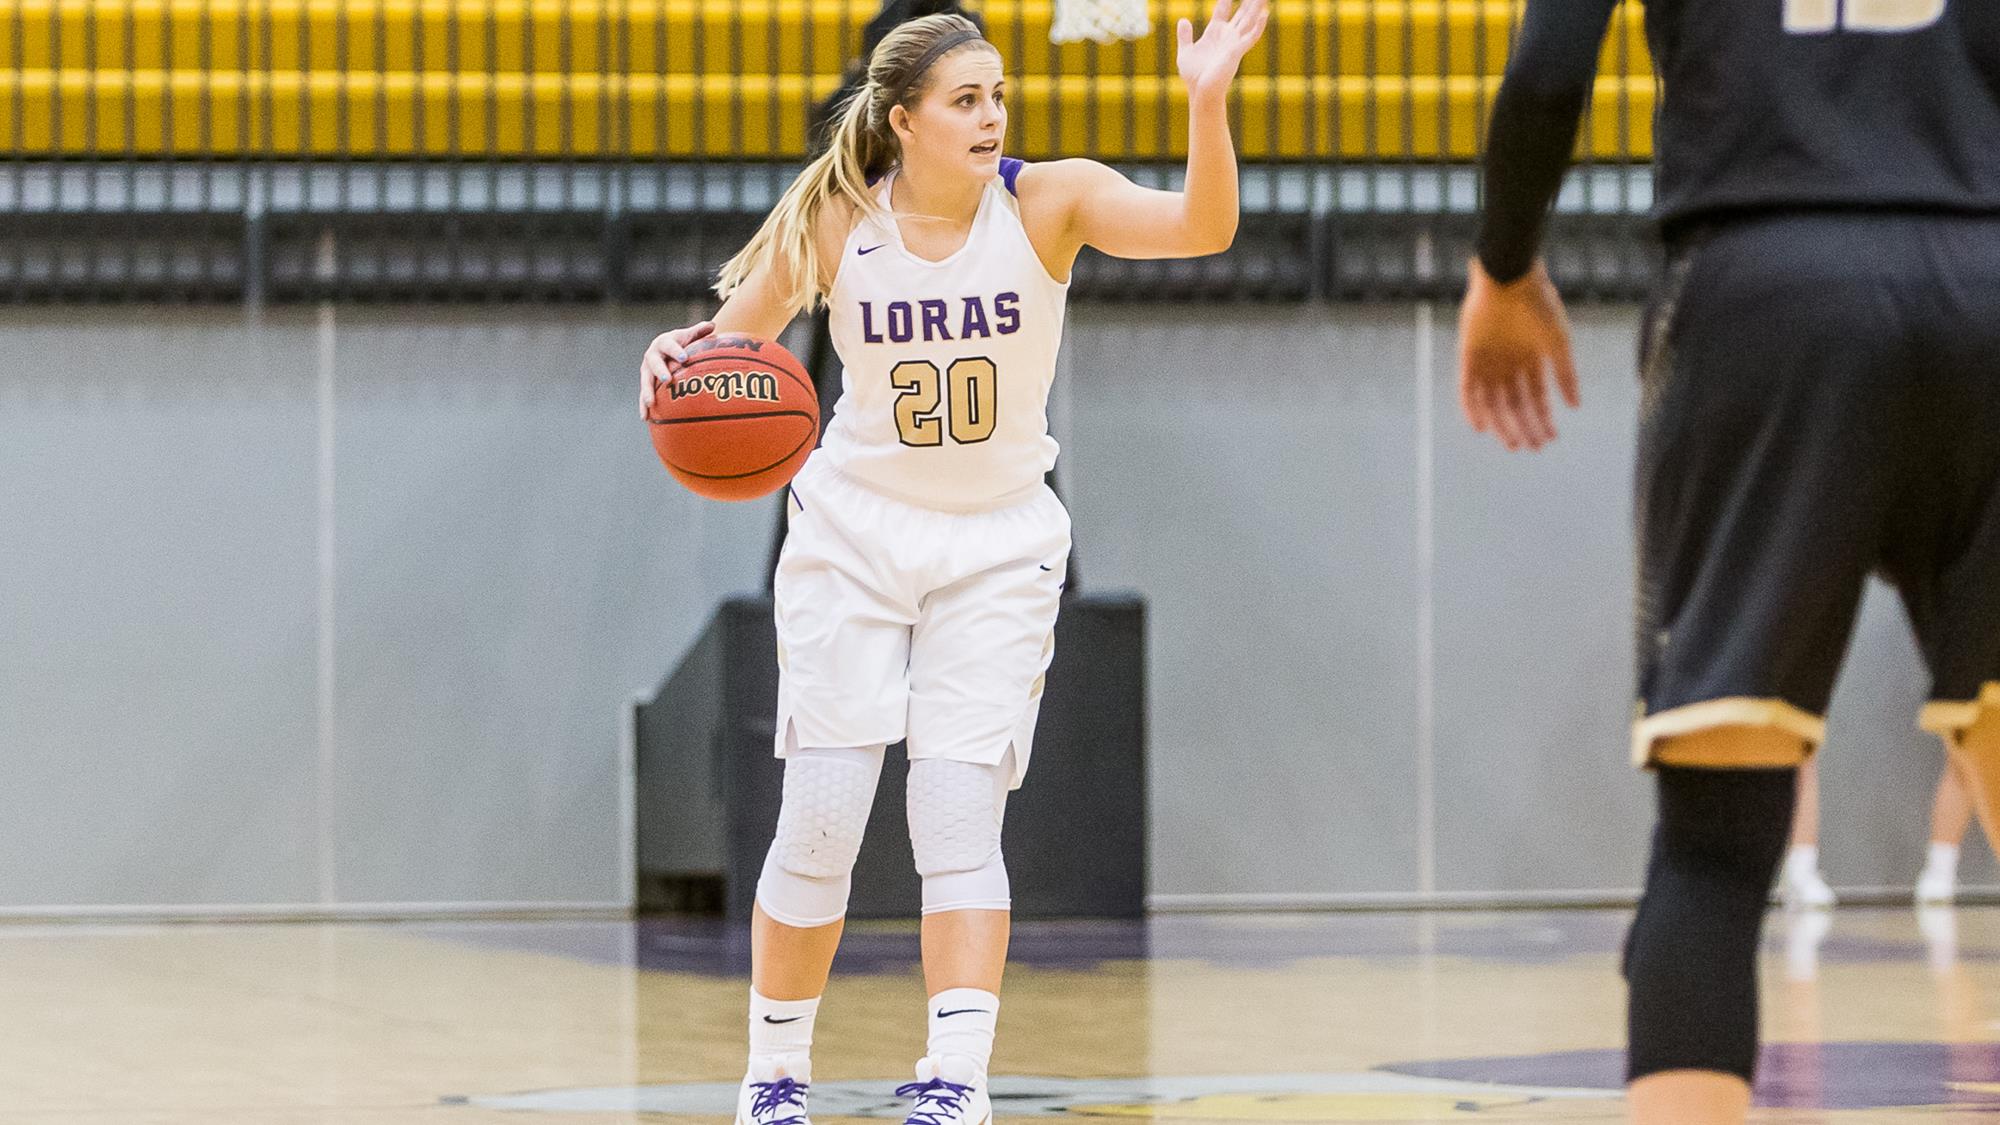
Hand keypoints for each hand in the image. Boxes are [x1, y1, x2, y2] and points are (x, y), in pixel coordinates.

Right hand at [640, 320, 714, 417]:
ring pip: (646, 381)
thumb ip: (699, 331)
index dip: (676, 351)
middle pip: (654, 363)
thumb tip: (712, 325)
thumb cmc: (681, 342)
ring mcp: (647, 370)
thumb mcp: (689, 336)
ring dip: (647, 392)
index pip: (670, 345)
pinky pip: (644, 394)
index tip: (685, 358)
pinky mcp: (646, 383)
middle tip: (668, 380)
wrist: (664, 348)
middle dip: (660, 371)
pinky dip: (643, 406)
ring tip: (650, 404)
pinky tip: (646, 418)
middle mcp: (652, 356)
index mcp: (664, 343)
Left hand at [1176, 0, 1267, 105]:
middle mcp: (1227, 36)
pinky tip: (1264, 14)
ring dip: (1256, 8)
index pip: (1222, 10)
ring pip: (1249, 20)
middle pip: (1241, 13)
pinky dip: (1259, 26)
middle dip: (1247, 1)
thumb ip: (1185, 36)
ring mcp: (1234, 43)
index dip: (1225, 0)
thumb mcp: (1186, 52)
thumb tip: (1183, 19)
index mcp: (1214, 33)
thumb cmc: (1194, 76)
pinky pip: (1251, 37)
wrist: (1200, 92)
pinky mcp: (1237, 51)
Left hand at [1457, 259, 1578, 451]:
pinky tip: (1482, 427)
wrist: (1510, 278)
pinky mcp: (1467, 355)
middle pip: (1514, 403)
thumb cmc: (1539, 306)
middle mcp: (1508, 363)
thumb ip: (1566, 375)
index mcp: (1531, 358)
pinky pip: (1466, 388)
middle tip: (1531, 447)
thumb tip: (1576, 406)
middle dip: (1524, 425)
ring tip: (1511, 442)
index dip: (1543, 418)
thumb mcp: (1558, 343)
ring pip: (1492, 401)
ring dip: (1501, 423)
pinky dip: (1472, 408)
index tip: (1550, 438)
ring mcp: (1488, 360)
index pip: (1536, 396)